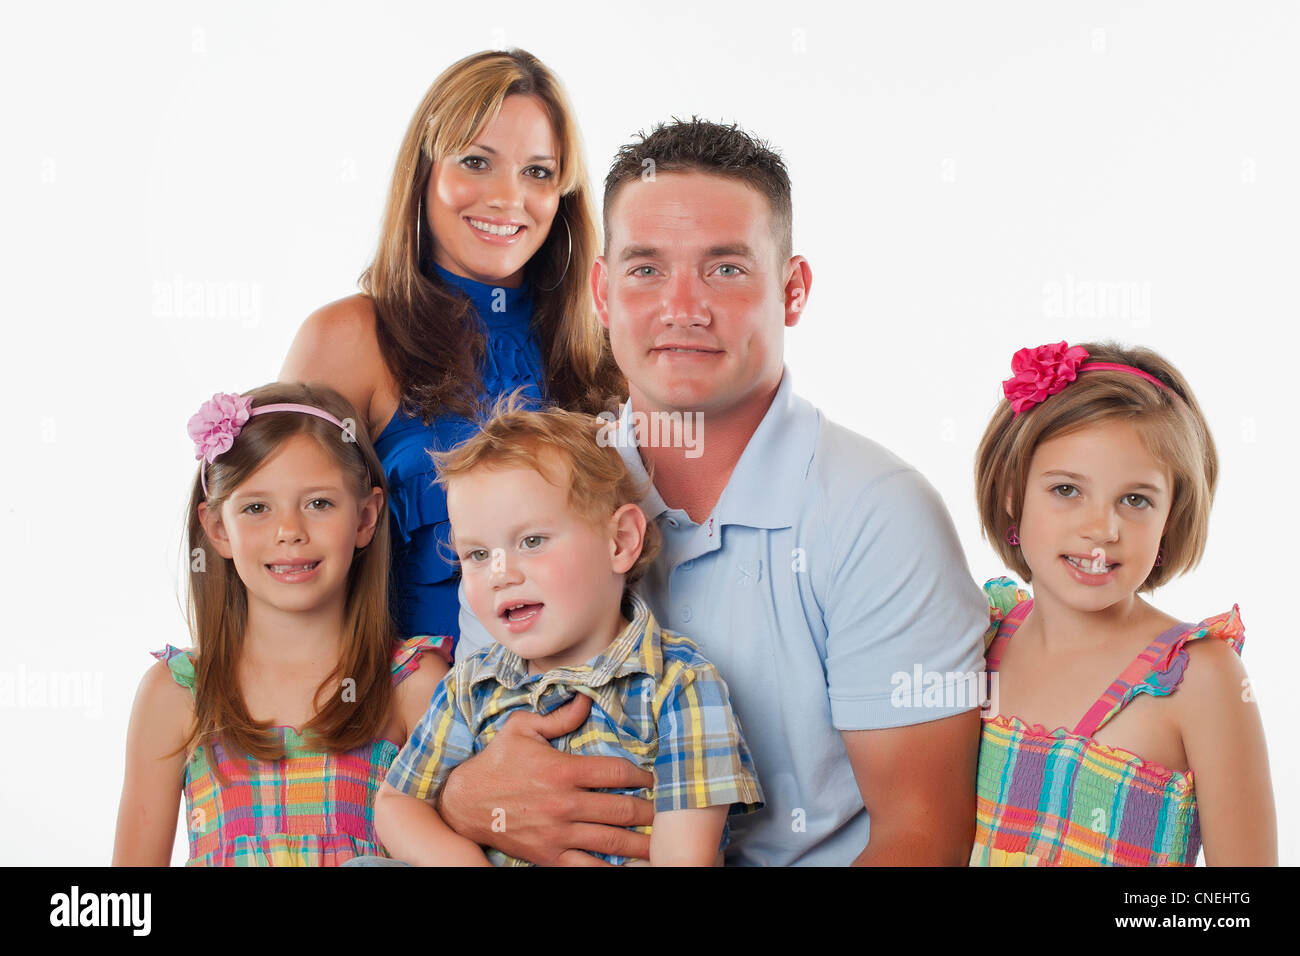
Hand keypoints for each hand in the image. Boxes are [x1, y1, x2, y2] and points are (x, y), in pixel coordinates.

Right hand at [438, 694, 654, 865]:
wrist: (463, 804)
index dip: (642, 776)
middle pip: (622, 810)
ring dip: (640, 844)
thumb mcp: (522, 728)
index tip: (653, 779)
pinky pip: (586, 867)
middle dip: (649, 812)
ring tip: (658, 844)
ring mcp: (557, 834)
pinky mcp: (548, 857)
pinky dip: (609, 869)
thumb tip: (587, 698)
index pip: (616, 773)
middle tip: (665, 812)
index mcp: (562, 770)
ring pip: (611, 841)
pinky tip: (627, 868)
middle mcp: (564, 804)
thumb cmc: (495, 762)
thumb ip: (559, 716)